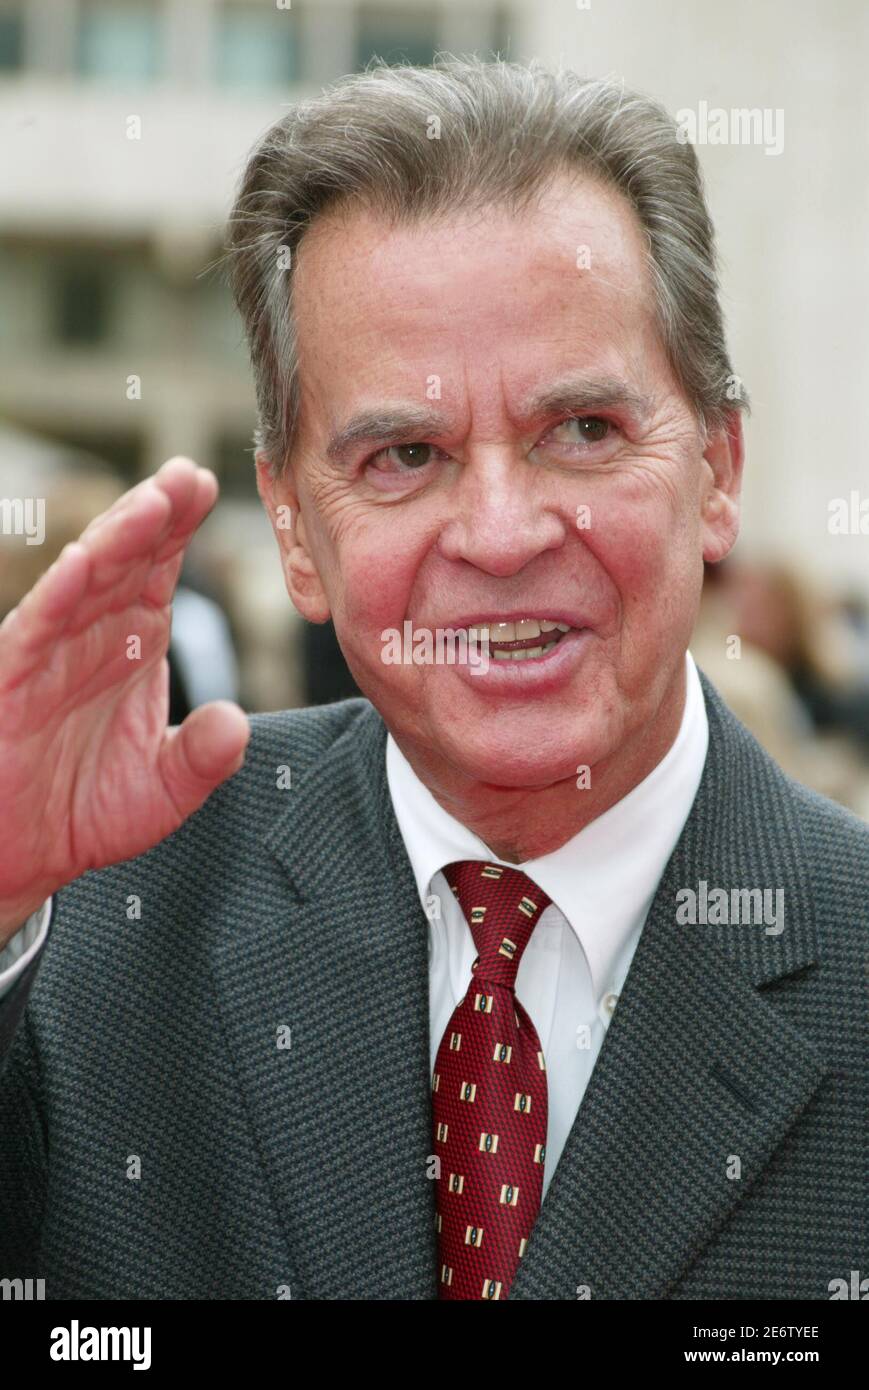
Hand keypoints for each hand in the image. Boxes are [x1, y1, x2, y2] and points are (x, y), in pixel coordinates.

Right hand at [0, 457, 249, 945]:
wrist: (19, 856)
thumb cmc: (83, 811)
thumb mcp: (166, 791)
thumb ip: (205, 758)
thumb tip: (235, 722)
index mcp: (132, 642)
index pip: (160, 571)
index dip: (182, 530)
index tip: (209, 486)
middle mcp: (91, 635)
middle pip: (127, 560)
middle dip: (157, 514)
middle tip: (189, 474)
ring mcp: (50, 652)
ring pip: (84, 581)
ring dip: (117, 539)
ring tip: (152, 502)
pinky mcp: (13, 677)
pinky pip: (37, 626)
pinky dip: (59, 594)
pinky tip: (83, 562)